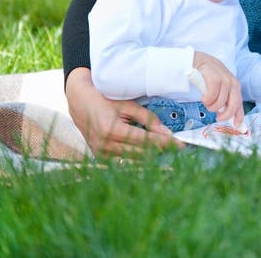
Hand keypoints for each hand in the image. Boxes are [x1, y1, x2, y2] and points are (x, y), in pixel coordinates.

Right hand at [65, 67, 180, 156]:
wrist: (79, 102)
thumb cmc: (105, 99)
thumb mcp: (128, 105)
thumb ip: (148, 119)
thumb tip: (166, 133)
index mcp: (112, 131)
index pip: (146, 141)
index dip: (165, 143)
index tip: (181, 144)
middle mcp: (105, 146)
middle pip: (141, 154)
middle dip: (161, 150)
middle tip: (178, 147)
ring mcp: (101, 154)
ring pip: (134, 160)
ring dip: (151, 155)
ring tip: (166, 149)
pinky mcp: (100, 157)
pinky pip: (123, 161)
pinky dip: (138, 157)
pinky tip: (149, 152)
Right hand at [191, 51, 243, 126]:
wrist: (200, 61)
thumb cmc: (210, 76)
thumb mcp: (220, 88)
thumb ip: (224, 99)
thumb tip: (225, 114)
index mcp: (235, 86)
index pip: (239, 104)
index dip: (239, 116)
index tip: (237, 125)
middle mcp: (233, 83)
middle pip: (233, 105)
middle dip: (225, 115)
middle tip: (217, 117)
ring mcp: (225, 81)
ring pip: (220, 103)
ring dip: (211, 106)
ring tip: (206, 101)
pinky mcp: (215, 79)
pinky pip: (211, 97)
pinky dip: (206, 100)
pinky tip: (203, 96)